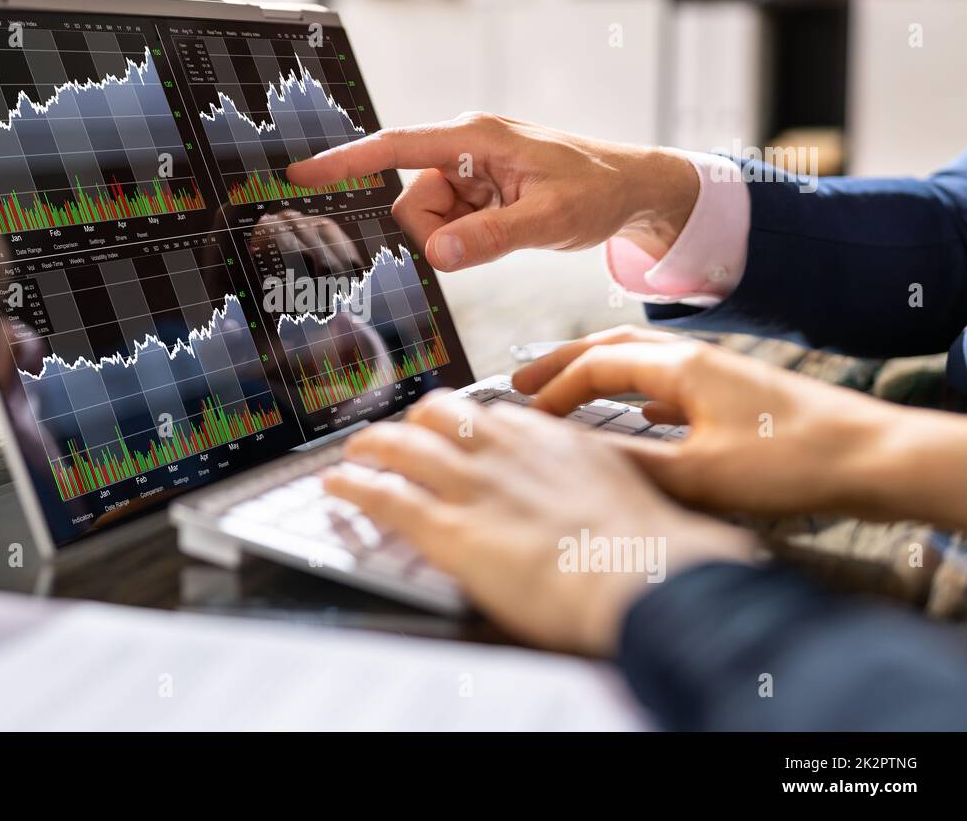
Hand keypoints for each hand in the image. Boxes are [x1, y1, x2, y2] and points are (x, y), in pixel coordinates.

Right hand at [286, 112, 697, 270]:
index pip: (394, 148)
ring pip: (427, 221)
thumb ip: (491, 238)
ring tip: (506, 232)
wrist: (632, 190)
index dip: (345, 162)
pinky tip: (502, 232)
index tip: (302, 175)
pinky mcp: (475, 193)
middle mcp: (463, 149)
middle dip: (436, 234)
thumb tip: (437, 254)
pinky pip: (447, 226)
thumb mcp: (549, 219)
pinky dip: (465, 239)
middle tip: (485, 240)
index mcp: (473, 138)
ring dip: (455, 239)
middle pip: (410, 203)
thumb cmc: (597, 191)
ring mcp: (468, 172)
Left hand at [321, 392, 753, 655]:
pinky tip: (337, 485)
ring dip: (372, 445)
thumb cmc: (650, 549)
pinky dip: (354, 486)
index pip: (498, 415)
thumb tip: (599, 506)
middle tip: (402, 434)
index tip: (460, 428)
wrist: (641, 573)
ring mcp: (473, 483)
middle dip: (416, 420)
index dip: (470, 422)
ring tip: (356, 451)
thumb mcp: (629, 497)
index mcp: (553, 438)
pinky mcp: (447, 526)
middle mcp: (506, 449)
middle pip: (443, 413)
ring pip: (403, 444)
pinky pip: (385, 494)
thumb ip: (595, 488)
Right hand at [513, 326, 940, 522]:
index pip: (596, 365)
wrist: (872, 456)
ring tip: (567, 392)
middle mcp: (695, 360)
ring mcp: (719, 375)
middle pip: (612, 348)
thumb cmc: (791, 462)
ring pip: (642, 364)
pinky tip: (643, 417)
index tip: (521, 414)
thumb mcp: (700, 473)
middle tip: (520, 380)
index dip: (552, 389)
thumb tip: (574, 462)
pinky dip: (640, 393)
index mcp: (680, 367)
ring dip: (598, 375)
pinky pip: (673, 385)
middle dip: (562, 362)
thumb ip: (633, 465)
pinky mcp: (739, 397)